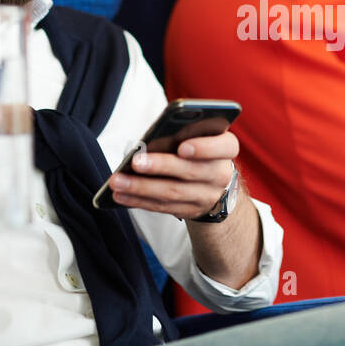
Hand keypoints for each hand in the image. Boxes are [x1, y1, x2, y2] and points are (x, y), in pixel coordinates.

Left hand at [108, 131, 240, 219]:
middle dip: (160, 166)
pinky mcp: (190, 211)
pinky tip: (121, 195)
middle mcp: (220, 174)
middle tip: (135, 162)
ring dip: (141, 188)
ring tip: (117, 181)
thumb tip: (151, 141)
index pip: (225, 147)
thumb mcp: (203, 138)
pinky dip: (139, 201)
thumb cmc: (202, 151)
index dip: (204, 148)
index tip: (182, 147)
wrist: (218, 187)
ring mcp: (207, 196)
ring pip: (173, 193)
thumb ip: (185, 134)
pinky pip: (163, 207)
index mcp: (226, 149)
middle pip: (190, 171)